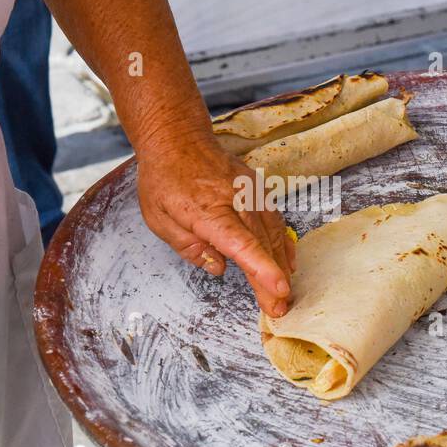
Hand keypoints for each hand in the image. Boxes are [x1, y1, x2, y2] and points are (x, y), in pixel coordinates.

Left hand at [136, 133, 295, 315]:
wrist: (178, 137)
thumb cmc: (165, 178)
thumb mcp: (159, 218)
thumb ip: (188, 247)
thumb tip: (218, 267)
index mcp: (207, 210)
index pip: (240, 244)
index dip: (261, 269)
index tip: (278, 289)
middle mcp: (235, 200)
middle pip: (261, 245)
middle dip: (272, 280)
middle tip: (278, 309)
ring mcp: (250, 192)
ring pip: (273, 234)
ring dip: (280, 266)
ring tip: (282, 294)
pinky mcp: (257, 188)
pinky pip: (275, 220)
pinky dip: (283, 243)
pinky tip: (286, 262)